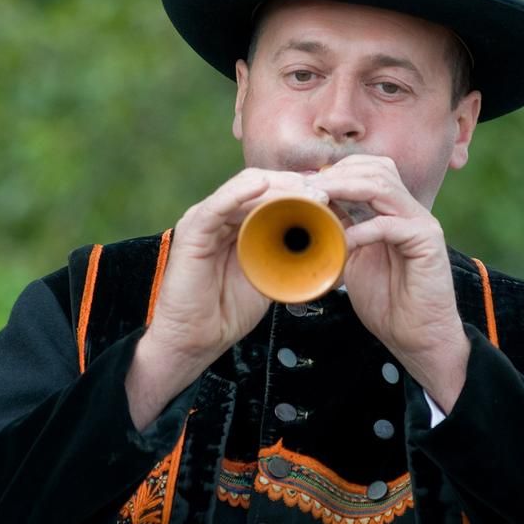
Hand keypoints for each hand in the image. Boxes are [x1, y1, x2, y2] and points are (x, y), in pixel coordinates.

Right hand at [126, 169, 328, 428]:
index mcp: (237, 222)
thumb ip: (289, 254)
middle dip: (294, 185)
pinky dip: (240, 193)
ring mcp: (205, 219)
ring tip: (307, 192)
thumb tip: (327, 242)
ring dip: (279, 188)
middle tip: (324, 193)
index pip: (270, 192)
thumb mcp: (271, 275)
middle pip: (260, 185)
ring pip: (244, 189)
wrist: (197, 338)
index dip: (299, 190)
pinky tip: (262, 186)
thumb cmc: (229, 310)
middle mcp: (220, 215)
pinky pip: (218, 205)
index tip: (330, 197)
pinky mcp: (193, 231)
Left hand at [307, 155, 467, 410]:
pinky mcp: (427, 241)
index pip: (367, 171)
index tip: (303, 186)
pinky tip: (343, 241)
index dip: (335, 173)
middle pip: (376, 169)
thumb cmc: (386, 303)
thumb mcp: (353, 259)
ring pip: (383, 186)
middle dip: (337, 175)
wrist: (415, 337)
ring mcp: (421, 223)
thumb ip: (340, 233)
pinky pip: (390, 224)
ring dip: (346, 190)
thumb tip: (309, 214)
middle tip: (307, 189)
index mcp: (393, 211)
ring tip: (319, 201)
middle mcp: (409, 210)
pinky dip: (362, 229)